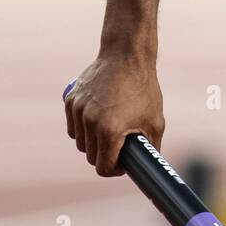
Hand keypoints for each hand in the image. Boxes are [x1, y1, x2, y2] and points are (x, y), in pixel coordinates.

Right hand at [65, 53, 164, 176]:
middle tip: (118, 146)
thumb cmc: (143, 88)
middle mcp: (90, 122)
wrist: (127, 56)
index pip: (103, 167)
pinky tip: (97, 118)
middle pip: (91, 156)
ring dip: (92, 142)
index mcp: (109, 130)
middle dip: (104, 155)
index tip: (122, 163)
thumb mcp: (155, 121)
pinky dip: (82, 127)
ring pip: (80, 142)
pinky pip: (73, 125)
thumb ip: (150, 149)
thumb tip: (148, 168)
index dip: (114, 169)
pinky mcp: (70, 99)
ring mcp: (78, 110)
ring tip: (108, 130)